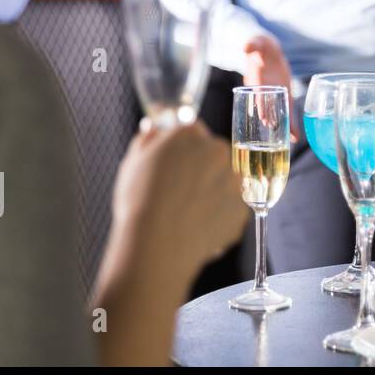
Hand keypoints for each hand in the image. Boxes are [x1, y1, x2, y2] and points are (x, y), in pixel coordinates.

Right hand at [110, 121, 249, 274]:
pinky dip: (219, 218)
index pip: (192, 133)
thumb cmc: (138, 203)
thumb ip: (147, 141)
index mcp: (189, 134)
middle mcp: (218, 151)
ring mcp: (233, 180)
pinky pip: (231, 210)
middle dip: (202, 170)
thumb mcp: (132, 165)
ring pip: (225, 183)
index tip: (173, 168)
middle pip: (214, 155)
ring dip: (213, 194)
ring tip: (187, 215)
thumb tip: (153, 129)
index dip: (182, 152)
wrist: (156, 245)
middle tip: (180, 193)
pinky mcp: (241, 208)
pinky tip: (197, 229)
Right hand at [243, 34, 299, 140]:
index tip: (263, 116)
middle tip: (274, 128)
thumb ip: (252, 44)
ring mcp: (274, 95)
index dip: (261, 104)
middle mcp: (263, 91)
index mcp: (256, 79)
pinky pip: (287, 110)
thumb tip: (246, 47)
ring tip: (286, 140)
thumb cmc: (259, 46)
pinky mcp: (284, 95)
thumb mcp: (256, 43)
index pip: (258, 93)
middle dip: (269, 118)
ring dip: (281, 125)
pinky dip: (291, 123)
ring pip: (277, 113)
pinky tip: (296, 136)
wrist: (266, 50)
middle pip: (266, 107)